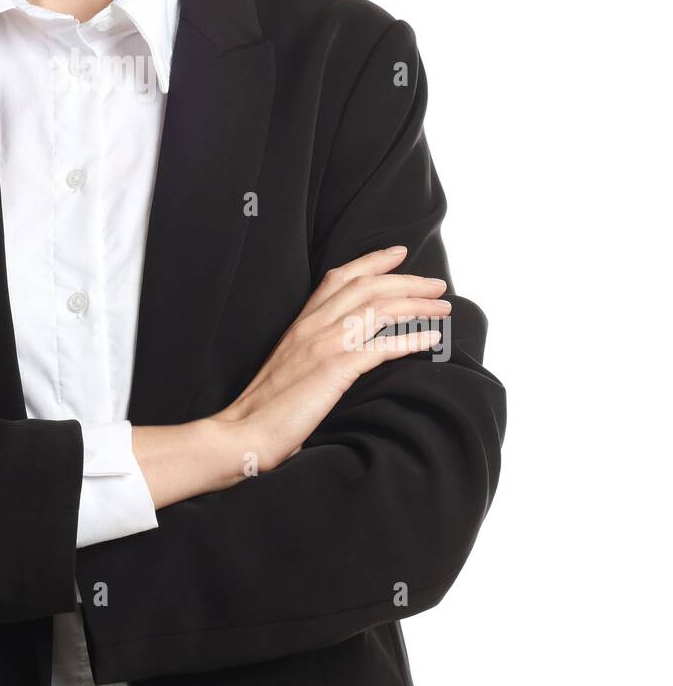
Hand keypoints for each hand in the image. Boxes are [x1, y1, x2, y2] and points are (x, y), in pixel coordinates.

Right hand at [208, 246, 448, 475]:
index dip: (372, 261)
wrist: (242, 432)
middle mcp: (312, 326)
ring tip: (444, 307)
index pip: (339, 278)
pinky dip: (410, 339)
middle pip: (367, 287)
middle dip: (407, 281)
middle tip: (437, 284)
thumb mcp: (290, 366)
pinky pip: (380, 347)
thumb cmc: (266, 408)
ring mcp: (322, 345)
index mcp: (301, 323)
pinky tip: (432, 339)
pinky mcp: (333, 370)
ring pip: (378, 310)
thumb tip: (346, 351)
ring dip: (416, 305)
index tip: (399, 253)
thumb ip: (314, 351)